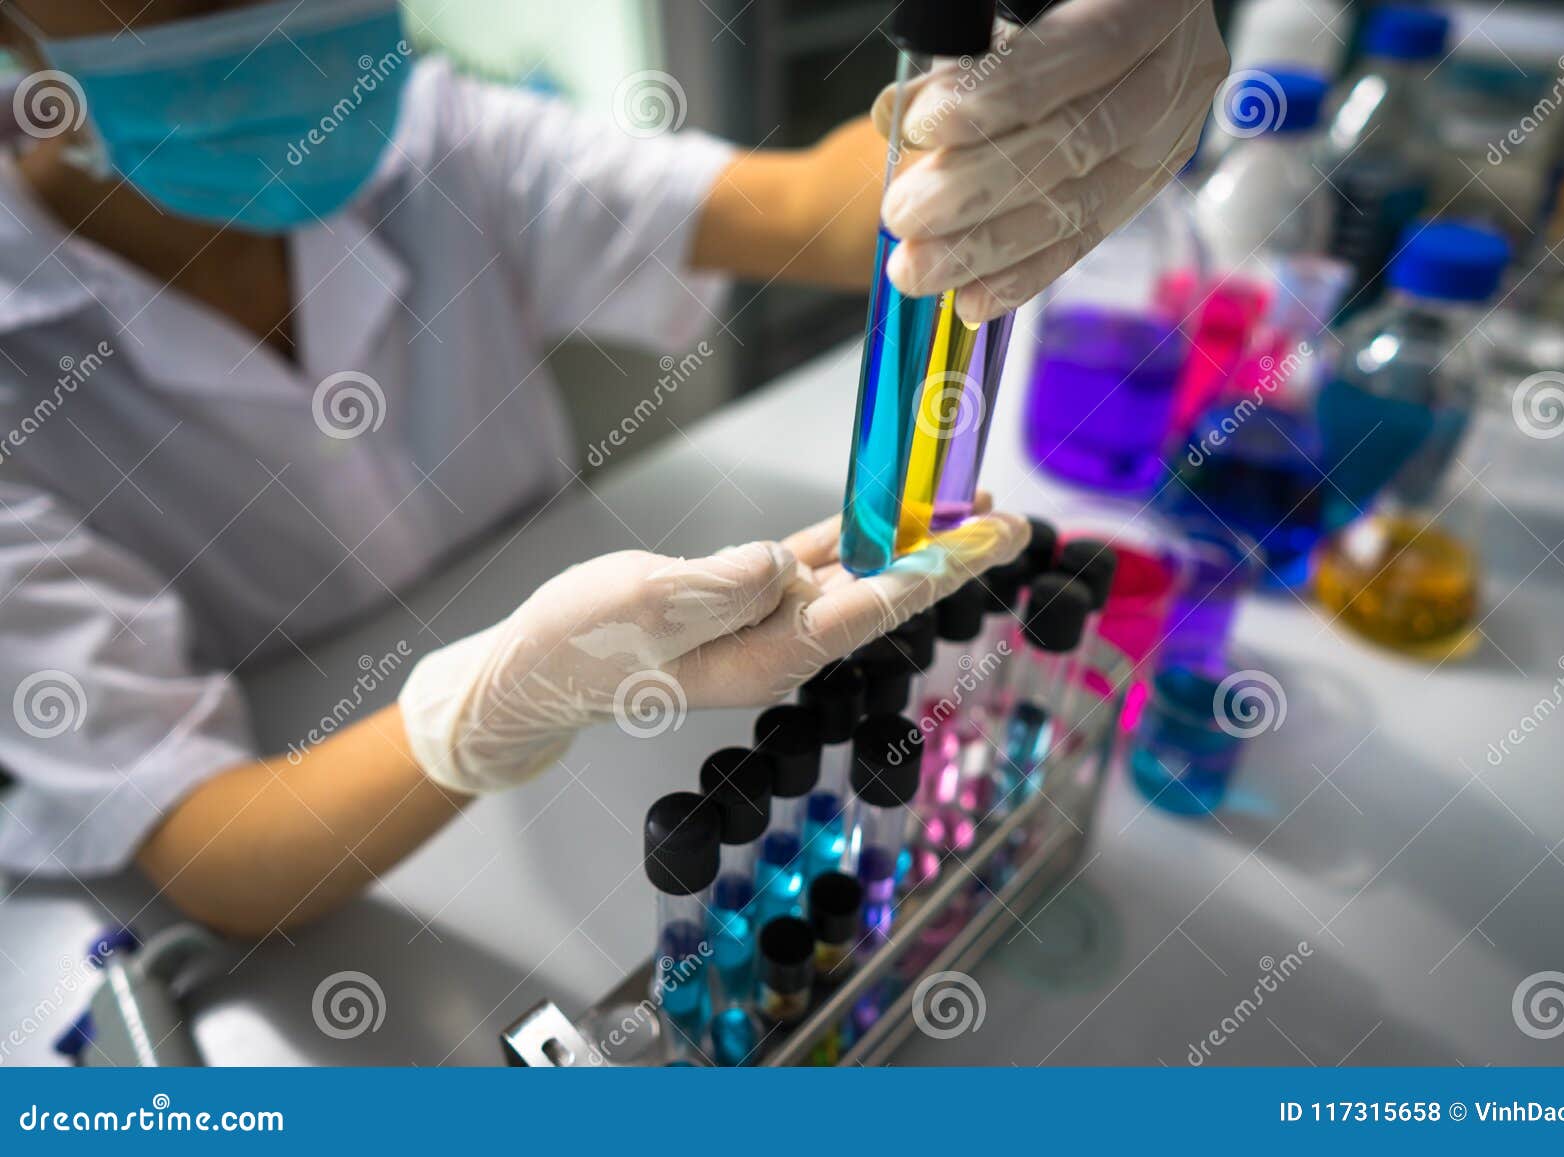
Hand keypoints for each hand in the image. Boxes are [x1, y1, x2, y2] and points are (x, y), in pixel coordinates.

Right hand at [399, 511, 1027, 792]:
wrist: (540, 667)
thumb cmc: (581, 644)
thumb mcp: (641, 608)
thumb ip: (716, 587)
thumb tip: (782, 566)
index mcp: (768, 654)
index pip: (872, 606)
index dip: (938, 567)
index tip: (992, 536)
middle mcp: (782, 641)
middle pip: (881, 590)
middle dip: (945, 554)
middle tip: (1006, 513)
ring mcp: (766, 619)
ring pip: (853, 571)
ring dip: (906, 537)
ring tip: (959, 499)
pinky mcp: (743, 593)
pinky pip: (811, 557)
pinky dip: (848, 531)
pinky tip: (884, 509)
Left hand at [873, 0, 1228, 322]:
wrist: (1117, 25)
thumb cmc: (1056, 12)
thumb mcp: (1017, 9)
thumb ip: (967, 50)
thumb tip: (896, 121)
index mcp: (1155, 4)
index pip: (1090, 51)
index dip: (1002, 93)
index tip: (923, 126)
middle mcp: (1172, 74)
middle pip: (1080, 142)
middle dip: (977, 189)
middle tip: (904, 215)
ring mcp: (1165, 138)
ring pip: (1080, 203)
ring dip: (987, 246)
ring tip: (917, 269)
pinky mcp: (1143, 188)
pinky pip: (1085, 238)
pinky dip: (1022, 273)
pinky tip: (971, 298)